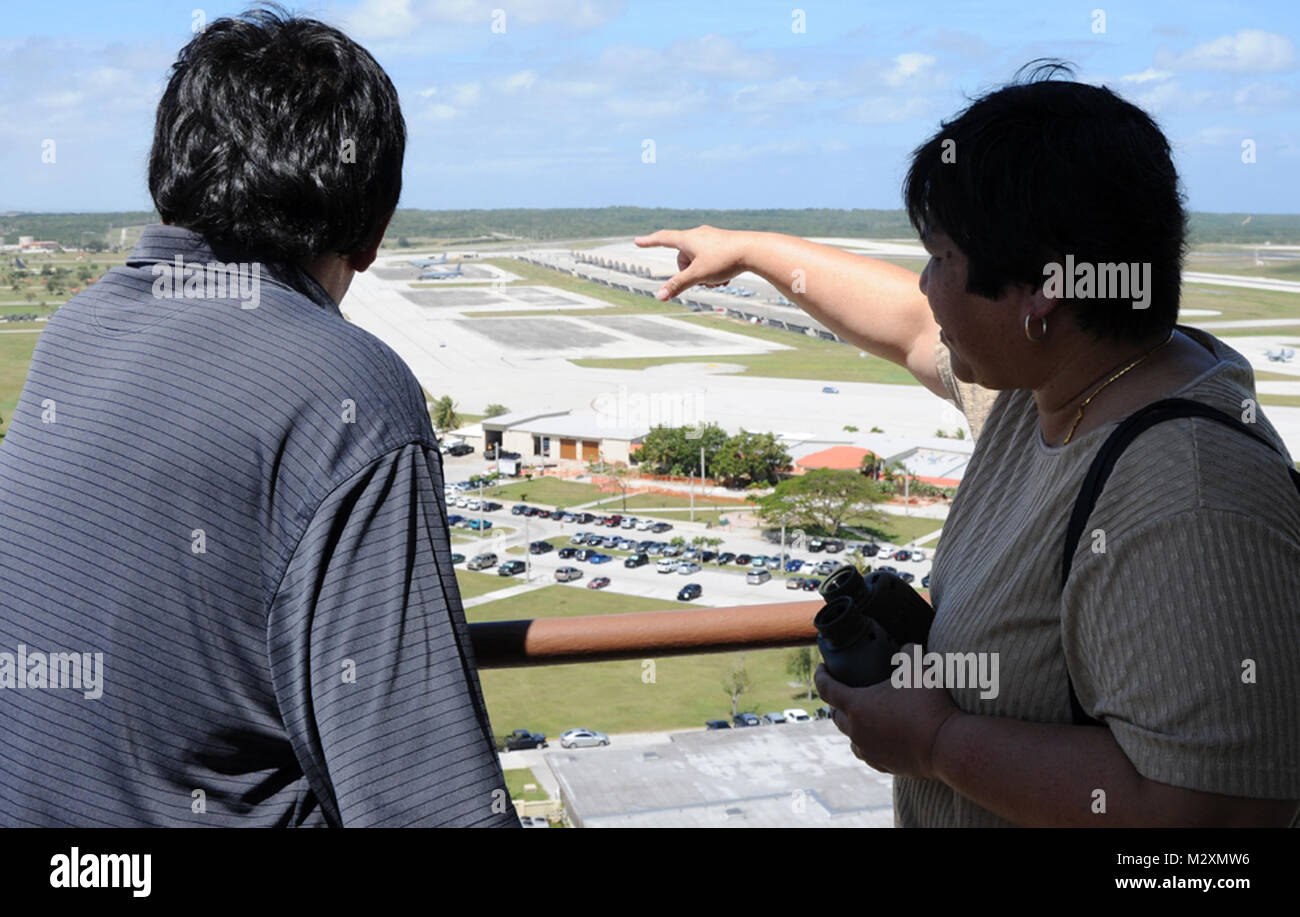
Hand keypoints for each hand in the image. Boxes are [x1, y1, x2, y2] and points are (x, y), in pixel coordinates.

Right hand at [634, 225, 748, 300]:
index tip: (637, 241)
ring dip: (703, 275)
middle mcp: (697, 234)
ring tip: (718, 280)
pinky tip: (726, 278)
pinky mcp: (722, 243)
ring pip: (697, 262)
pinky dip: (713, 271)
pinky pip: (710, 260)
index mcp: (687, 238)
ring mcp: (711, 238)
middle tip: (704, 279)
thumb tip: (659, 297)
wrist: (754, 250)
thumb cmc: (724, 260)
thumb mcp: (698, 275)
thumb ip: (677, 285)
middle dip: (689, 273)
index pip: (663, 239)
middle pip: (683, 259)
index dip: (649, 242)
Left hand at [814, 652, 961, 781]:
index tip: (822, 668)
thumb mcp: (918, 668)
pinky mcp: (883, 765)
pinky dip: (869, 744)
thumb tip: (907, 648)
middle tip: (843, 692)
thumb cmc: (928, 705)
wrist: (946, 746)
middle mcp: (857, 730)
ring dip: (852, 726)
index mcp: (857, 705)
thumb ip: (909, 652)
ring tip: (861, 717)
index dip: (821, 675)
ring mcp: (869, 750)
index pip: (826, 688)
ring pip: (852, 738)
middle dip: (836, 703)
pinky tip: (878, 739)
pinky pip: (869, 754)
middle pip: (836, 716)